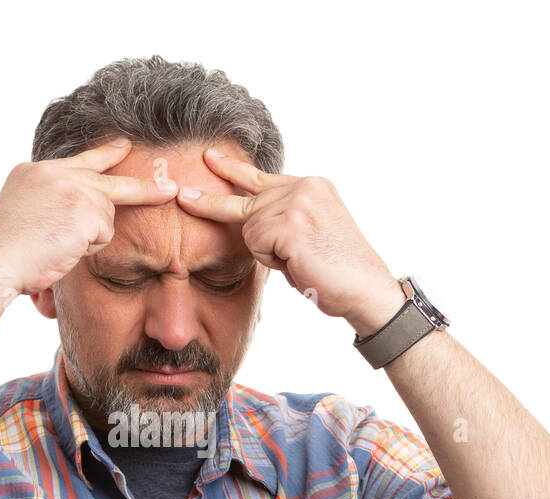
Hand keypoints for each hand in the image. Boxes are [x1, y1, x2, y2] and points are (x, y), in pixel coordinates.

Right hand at [0, 139, 178, 302]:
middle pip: (108, 177)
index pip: (77, 160)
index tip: (123, 145)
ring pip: (105, 215)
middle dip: (143, 186)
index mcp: (33, 172)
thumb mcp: (21, 215)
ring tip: (55, 246)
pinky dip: (88, 249)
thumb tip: (76, 219)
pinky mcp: (85, 207)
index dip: (105, 154)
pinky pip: (104, 235)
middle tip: (169, 189)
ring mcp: (71, 187)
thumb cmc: (2, 255)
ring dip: (89, 239)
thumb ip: (50, 205)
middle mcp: (53, 172)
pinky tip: (62, 248)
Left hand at [176, 148, 405, 333]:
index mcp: (312, 186)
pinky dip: (272, 261)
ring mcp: (298, 203)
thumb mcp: (308, 233)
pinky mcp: (290, 224)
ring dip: (268, 254)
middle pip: (244, 201)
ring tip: (300, 261)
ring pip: (249, 228)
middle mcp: (305, 187)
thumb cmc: (336, 272)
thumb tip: (247, 221)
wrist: (366, 290)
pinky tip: (299, 263)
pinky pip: (255, 244)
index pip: (261, 177)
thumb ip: (281, 219)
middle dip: (210, 204)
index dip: (231, 169)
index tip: (209, 158)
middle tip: (183, 195)